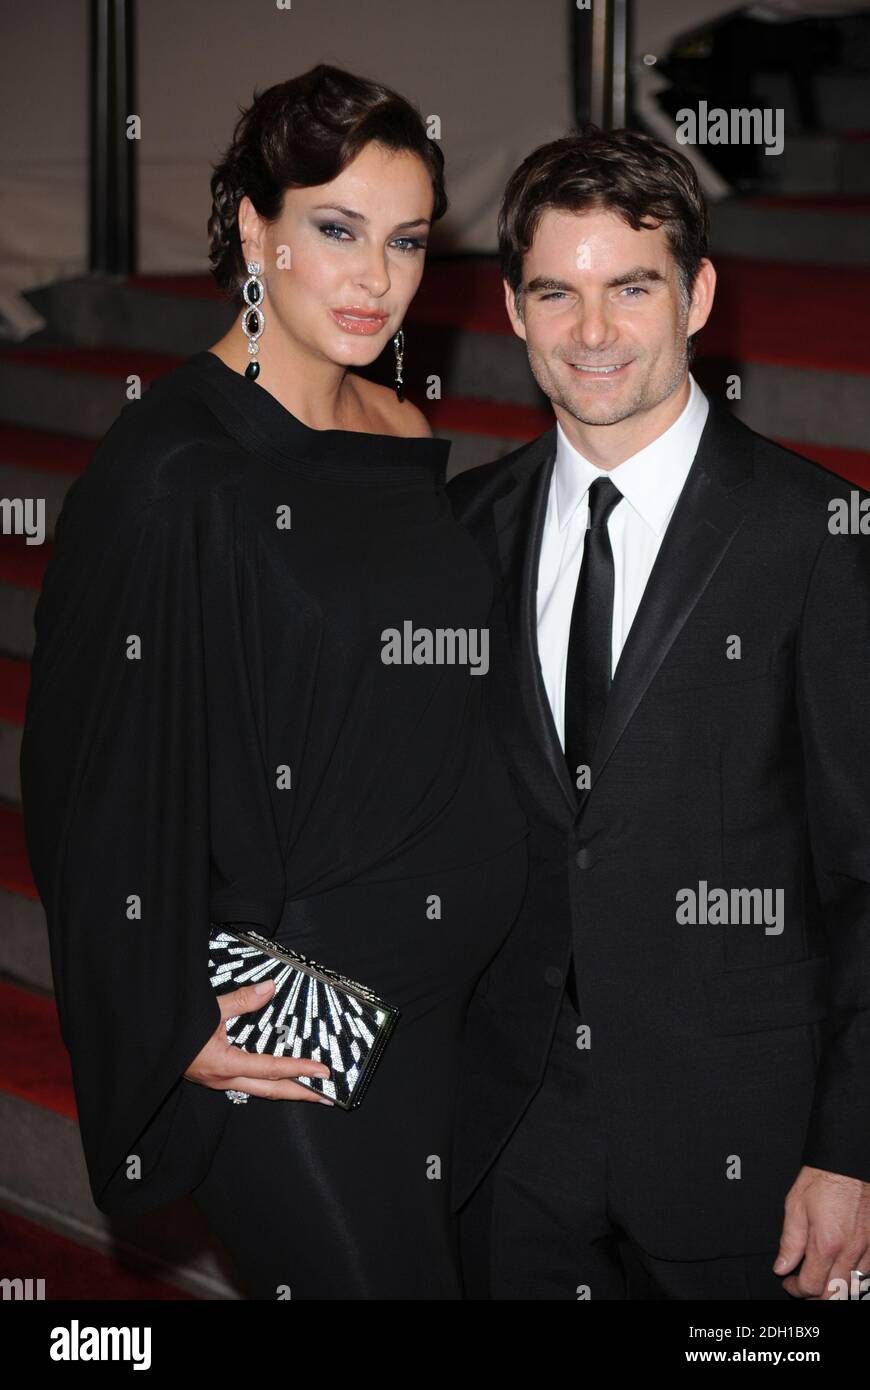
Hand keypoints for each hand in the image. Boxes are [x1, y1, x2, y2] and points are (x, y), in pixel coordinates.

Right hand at [184, 979, 333, 1104]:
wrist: (145, 1041)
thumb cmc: (173, 1027)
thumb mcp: (209, 1009)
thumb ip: (242, 1000)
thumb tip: (270, 988)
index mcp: (225, 1064)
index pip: (272, 1069)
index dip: (300, 1070)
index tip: (323, 1071)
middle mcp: (224, 1080)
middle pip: (272, 1090)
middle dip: (302, 1094)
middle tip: (328, 1096)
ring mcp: (218, 1082)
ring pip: (260, 1091)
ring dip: (286, 1090)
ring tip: (310, 1091)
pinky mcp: (214, 1078)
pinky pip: (247, 1085)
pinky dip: (268, 1084)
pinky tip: (277, 1080)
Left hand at [774, 1165, 869, 1297]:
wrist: (848, 1161)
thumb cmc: (823, 1178)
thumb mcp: (795, 1205)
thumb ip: (789, 1241)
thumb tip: (782, 1265)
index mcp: (826, 1243)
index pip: (811, 1286)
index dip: (796, 1289)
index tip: (788, 1281)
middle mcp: (850, 1250)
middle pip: (834, 1294)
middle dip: (816, 1296)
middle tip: (803, 1285)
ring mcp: (867, 1248)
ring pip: (853, 1286)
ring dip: (835, 1287)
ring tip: (821, 1276)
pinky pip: (867, 1272)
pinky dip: (853, 1276)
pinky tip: (842, 1265)